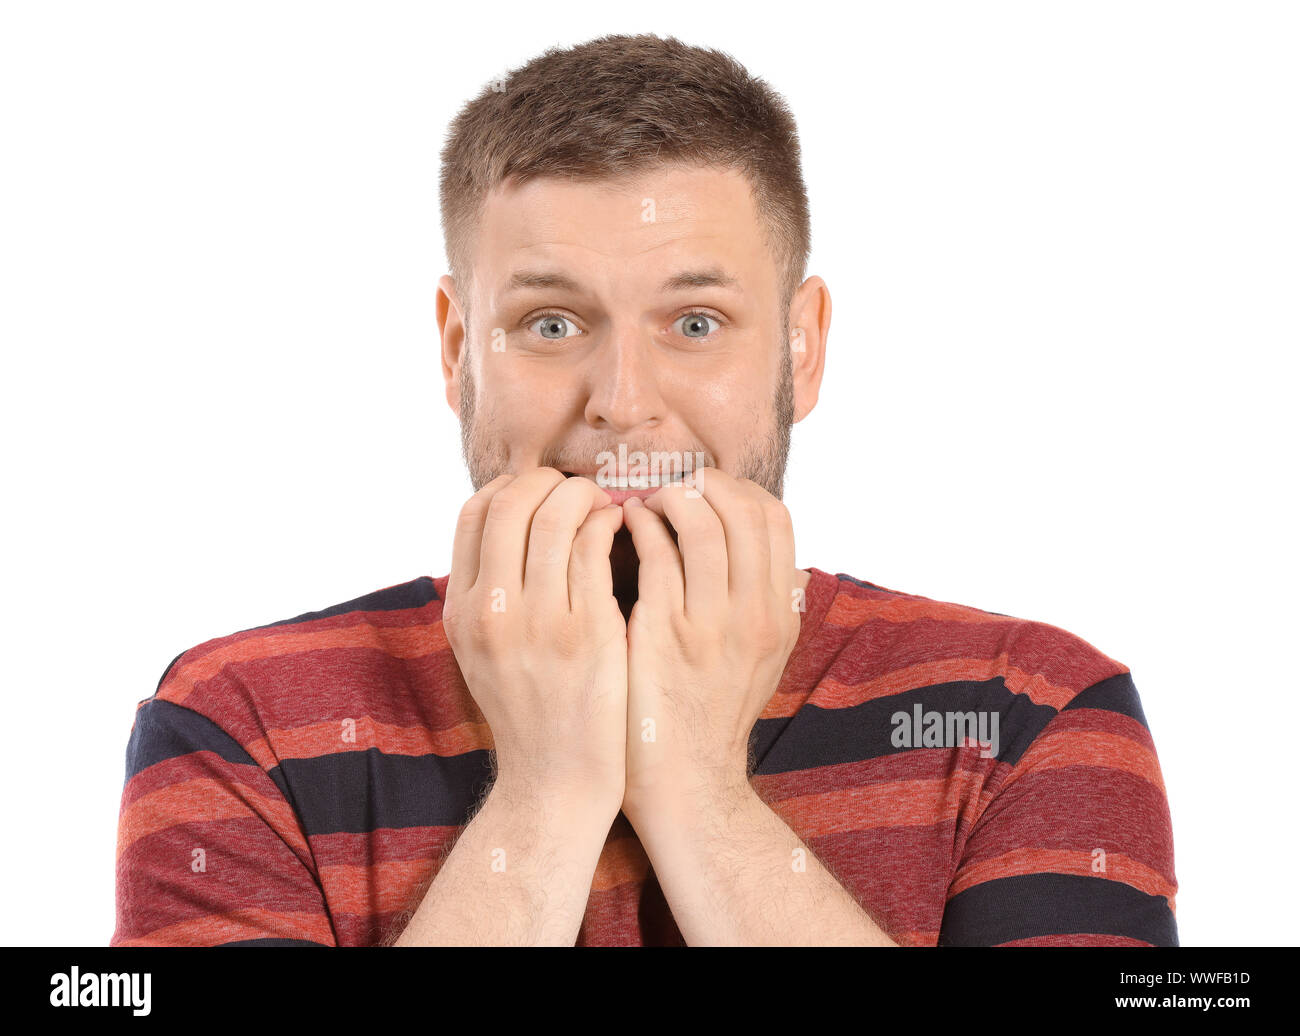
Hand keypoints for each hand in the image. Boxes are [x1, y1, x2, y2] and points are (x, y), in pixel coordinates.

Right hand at [442, 468, 627, 812]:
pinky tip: (622, 529)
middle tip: (580, 491)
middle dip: (550, 482)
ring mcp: (538, 620)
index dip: (512, 487)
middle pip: (511, 503)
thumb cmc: (530, 713)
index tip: (542, 493)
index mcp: (461, 611)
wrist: (555, 784)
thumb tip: (513, 526)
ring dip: (585, 496)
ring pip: (555, 517)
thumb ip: (489, 592)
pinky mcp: (587, 632)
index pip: (475, 513)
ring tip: (605, 504)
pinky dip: (609, 524)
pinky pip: (595, 548)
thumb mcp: (483, 653)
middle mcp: (491, 610)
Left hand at [619, 469, 801, 820]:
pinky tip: (623, 529)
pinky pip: (656, 554)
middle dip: (702, 485)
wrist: (685, 783)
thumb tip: (769, 553)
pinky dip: (640, 527)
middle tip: (670, 489)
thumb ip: (765, 603)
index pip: (775, 517)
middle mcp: (756, 614)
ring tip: (643, 505)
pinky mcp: (664, 635)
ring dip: (667, 499)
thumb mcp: (762, 659)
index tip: (705, 492)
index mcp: (782, 614)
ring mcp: (712, 624)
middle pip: (743, 509)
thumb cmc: (711, 715)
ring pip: (701, 523)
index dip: (737, 490)